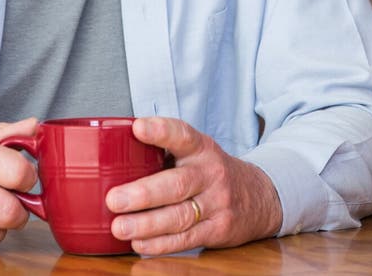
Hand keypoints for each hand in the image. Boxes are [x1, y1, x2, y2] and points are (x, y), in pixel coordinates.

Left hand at [106, 117, 282, 255]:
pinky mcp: (218, 229)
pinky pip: (187, 239)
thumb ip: (165, 151)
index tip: (138, 128)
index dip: (161, 131)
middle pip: (177, 184)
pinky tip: (139, 244)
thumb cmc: (211, 171)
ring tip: (120, 227)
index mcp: (202, 148)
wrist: (258, 196)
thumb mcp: (196, 152)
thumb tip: (114, 154)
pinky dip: (161, 244)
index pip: (182, 135)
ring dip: (146, 224)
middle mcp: (211, 173)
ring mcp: (217, 203)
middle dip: (143, 194)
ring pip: (180, 215)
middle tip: (114, 199)